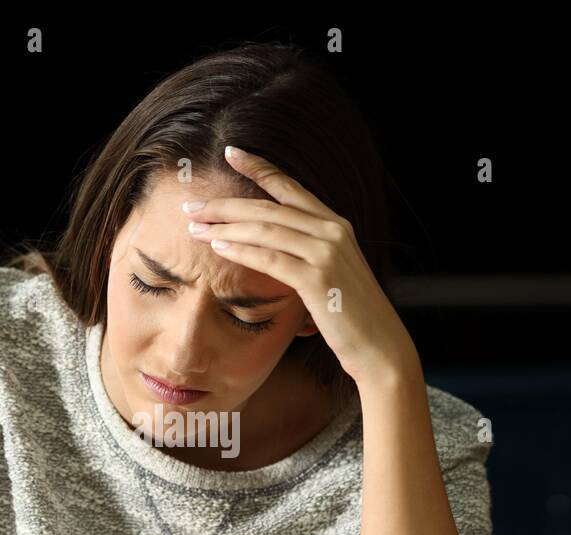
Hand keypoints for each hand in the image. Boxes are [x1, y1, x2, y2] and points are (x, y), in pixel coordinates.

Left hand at [184, 144, 419, 386]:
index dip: (259, 168)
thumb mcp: (331, 272)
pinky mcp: (318, 279)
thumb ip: (307, 251)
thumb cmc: (350, 314)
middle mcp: (333, 231)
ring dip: (225, 227)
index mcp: (336, 224)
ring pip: (266, 230)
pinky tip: (219, 247)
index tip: (231, 152)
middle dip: (226, 205)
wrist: (379, 345)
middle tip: (191, 206)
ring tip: (195, 228)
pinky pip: (270, 259)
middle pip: (269, 208)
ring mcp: (327, 253)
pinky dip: (242, 251)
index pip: (291, 187)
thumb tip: (271, 243)